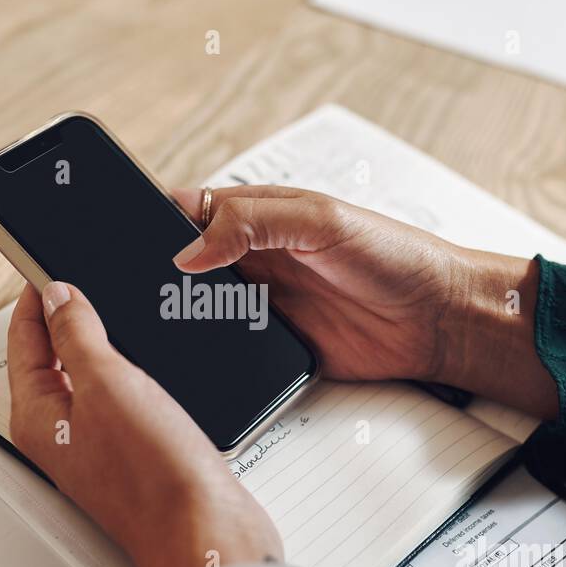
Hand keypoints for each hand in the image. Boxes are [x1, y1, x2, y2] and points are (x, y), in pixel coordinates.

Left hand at [5, 281, 282, 566]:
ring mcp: (100, 446)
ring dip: (102, 342)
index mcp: (38, 416)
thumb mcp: (107, 384)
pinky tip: (152, 359)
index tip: (46, 261)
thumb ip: (76, 334)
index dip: (35, 295)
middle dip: (66, 316)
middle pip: (52, 359)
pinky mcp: (137, 454)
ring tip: (114, 308)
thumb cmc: (154, 478)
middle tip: (81, 277)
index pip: (23, 339)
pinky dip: (132, 372)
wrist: (207, 533)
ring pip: (90, 378)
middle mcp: (63, 434)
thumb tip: (57, 296)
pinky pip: (123, 400)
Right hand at [171, 186, 557, 418]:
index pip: (188, 211)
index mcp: (256, 215)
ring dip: (181, 317)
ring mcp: (260, 303)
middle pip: (182, 264)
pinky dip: (210, 354)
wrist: (437, 319)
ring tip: (162, 322)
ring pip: (198, 310)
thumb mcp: (319, 221)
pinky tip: (199, 355)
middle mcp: (252, 257)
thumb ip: (251, 224)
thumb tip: (188, 251)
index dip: (154, 220)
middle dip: (159, 275)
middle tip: (140, 289)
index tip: (129, 235)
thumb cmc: (392, 253)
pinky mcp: (273, 347)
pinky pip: (227, 351)